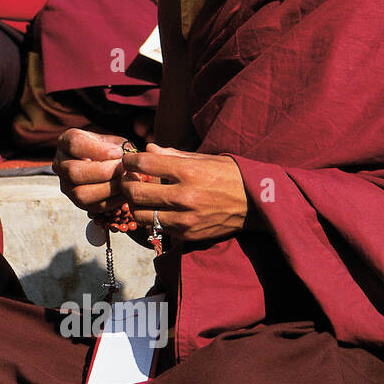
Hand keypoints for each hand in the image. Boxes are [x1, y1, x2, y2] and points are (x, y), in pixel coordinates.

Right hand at [53, 128, 128, 215]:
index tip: (118, 152)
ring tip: (124, 181)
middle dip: (103, 172)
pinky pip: (92, 207)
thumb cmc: (110, 149)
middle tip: (122, 169)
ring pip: (80, 193)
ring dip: (108, 189)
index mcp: (65, 142)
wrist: (107, 164)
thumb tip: (127, 159)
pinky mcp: (76, 202)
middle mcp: (60, 164)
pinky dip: (112, 202)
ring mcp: (65, 185)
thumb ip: (119, 147)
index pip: (75, 144)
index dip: (98, 150)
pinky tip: (124, 193)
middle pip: (74, 171)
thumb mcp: (113, 141)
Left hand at [120, 145, 247, 243]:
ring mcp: (185, 219)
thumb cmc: (230, 175)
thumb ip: (173, 155)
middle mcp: (184, 196)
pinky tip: (157, 208)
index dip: (129, 161)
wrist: (257, 205)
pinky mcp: (187, 234)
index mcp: (188, 172)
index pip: (144, 164)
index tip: (128, 160)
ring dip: (135, 204)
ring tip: (141, 195)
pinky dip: (151, 217)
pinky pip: (156, 227)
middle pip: (135, 192)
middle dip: (125, 183)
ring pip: (140, 214)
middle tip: (128, 179)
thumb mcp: (205, 158)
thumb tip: (147, 148)